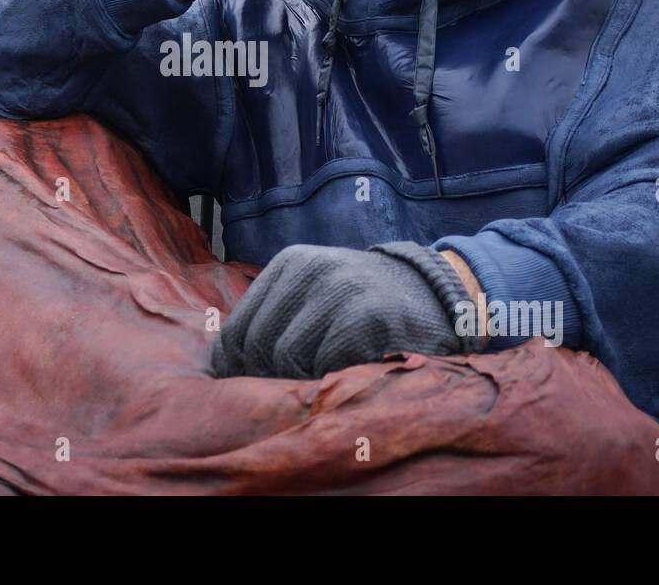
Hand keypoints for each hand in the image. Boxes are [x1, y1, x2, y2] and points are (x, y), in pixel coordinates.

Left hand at [211, 242, 481, 379]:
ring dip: (297, 380)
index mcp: (291, 264)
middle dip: (263, 378)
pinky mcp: (367, 316)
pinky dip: (327, 379)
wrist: (436, 293)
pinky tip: (341, 375)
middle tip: (281, 393)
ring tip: (313, 382)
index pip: (237, 327)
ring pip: (286, 357)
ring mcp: (340, 291)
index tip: (241, 389)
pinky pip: (324, 364)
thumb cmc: (365, 303)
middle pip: (257, 345)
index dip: (233, 367)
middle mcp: (311, 270)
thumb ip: (275, 316)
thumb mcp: (316, 292)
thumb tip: (222, 365)